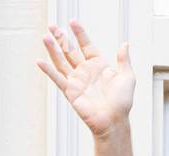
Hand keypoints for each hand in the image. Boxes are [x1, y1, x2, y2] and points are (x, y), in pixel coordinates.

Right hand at [37, 21, 134, 138]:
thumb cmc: (122, 103)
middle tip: (52, 26)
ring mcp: (77, 81)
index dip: (80, 34)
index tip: (72, 22)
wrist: (114, 121)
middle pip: (70, 51)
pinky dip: (48, 70)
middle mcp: (85, 71)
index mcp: (99, 65)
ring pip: (61, 61)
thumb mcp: (128, 78)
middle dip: (61, 38)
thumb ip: (124, 60)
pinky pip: (57, 78)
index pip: (86, 45)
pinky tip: (40, 61)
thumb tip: (124, 44)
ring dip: (53, 49)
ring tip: (45, 37)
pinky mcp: (70, 91)